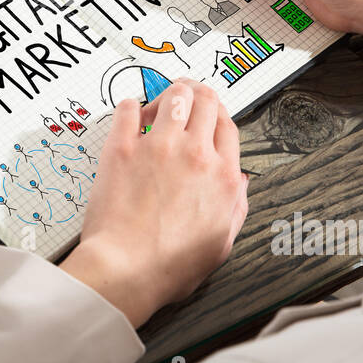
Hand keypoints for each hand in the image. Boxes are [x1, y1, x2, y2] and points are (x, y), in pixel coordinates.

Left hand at [59, 81, 247, 327]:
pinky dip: (130, 106)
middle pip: (205, 100)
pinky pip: (128, 108)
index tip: (210, 114)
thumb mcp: (221, 243)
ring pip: (173, 95)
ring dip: (170, 93)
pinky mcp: (122, 148)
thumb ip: (236, 207)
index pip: (228, 124)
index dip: (219, 114)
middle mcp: (195, 154)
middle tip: (188, 95)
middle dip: (199, 93)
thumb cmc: (169, 265)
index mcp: (222, 176)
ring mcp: (158, 147)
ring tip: (162, 103)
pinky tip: (130, 114)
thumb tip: (240, 183)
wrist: (126, 269)